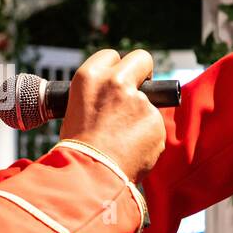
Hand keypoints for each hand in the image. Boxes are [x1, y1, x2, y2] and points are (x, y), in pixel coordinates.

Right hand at [59, 48, 165, 181]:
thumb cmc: (77, 147)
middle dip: (143, 72)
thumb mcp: (77, 110)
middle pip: (141, 59)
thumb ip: (99, 96)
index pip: (111, 56)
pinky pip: (154, 125)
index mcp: (90, 77)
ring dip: (141, 116)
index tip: (119, 80)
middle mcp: (116, 82)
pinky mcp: (155, 121)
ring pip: (149, 101)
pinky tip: (131, 150)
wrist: (88, 176)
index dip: (116, 69)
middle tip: (140, 89)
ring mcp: (139, 101)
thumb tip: (116, 97)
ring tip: (122, 140)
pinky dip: (146, 137)